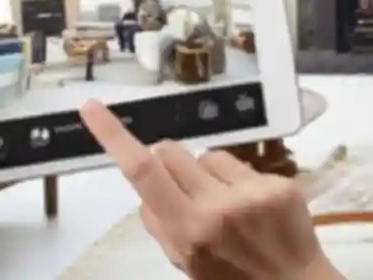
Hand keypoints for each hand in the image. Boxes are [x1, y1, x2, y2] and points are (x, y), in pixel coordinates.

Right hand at [80, 100, 343, 279]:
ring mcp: (252, 193)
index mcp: (189, 231)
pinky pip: (243, 165)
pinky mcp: (279, 184)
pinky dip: (239, 181)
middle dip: (166, 161)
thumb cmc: (232, 279)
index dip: (114, 136)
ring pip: (208, 155)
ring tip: (223, 204)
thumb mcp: (185, 264)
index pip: (143, 172)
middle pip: (172, 152)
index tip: (93, 109)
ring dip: (206, 172)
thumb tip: (145, 189)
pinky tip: (251, 207)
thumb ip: (161, 225)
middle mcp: (218, 207)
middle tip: (178, 186)